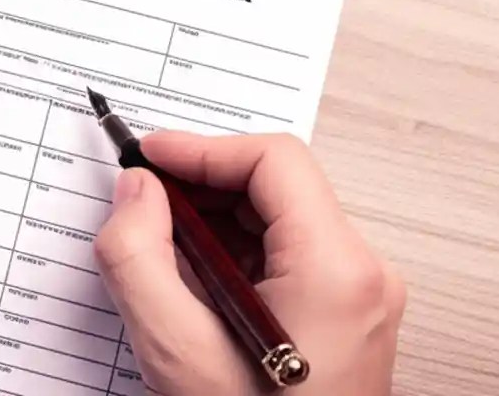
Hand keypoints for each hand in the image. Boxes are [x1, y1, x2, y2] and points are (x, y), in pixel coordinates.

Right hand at [94, 132, 405, 394]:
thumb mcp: (174, 350)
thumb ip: (138, 256)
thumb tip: (136, 193)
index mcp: (338, 270)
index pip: (272, 161)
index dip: (200, 149)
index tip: (148, 156)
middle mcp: (363, 274)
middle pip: (276, 185)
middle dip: (200, 186)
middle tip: (142, 202)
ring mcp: (359, 296)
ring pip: (278, 219)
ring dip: (212, 221)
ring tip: (159, 251)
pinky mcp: (343, 313)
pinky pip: (284, 255)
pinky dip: (231, 253)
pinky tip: (190, 282)